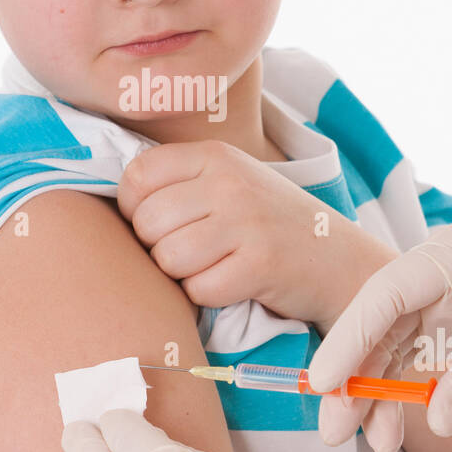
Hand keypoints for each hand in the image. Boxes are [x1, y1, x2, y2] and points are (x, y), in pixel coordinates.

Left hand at [118, 138, 377, 323]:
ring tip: (215, 265)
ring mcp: (246, 222)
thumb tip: (111, 203)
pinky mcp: (259, 264)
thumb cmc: (270, 223)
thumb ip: (178, 182)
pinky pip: (198, 289)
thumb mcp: (229, 181)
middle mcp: (228, 182)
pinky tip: (234, 282)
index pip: (136, 177)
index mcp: (214, 155)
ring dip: (184, 275)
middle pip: (147, 224)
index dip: (133, 209)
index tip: (157, 224)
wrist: (340, 259)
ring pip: (167, 259)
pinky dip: (208, 296)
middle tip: (193, 251)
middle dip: (159, 248)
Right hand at [308, 220, 451, 436]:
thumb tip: (436, 422)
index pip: (386, 295)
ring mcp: (448, 310)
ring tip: (370, 444)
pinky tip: (394, 436)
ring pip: (393, 355)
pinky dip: (404, 404)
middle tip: (334, 426)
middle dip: (354, 377)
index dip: (351, 338)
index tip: (325, 381)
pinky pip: (418, 373)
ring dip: (376, 399)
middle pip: (380, 327)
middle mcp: (441, 278)